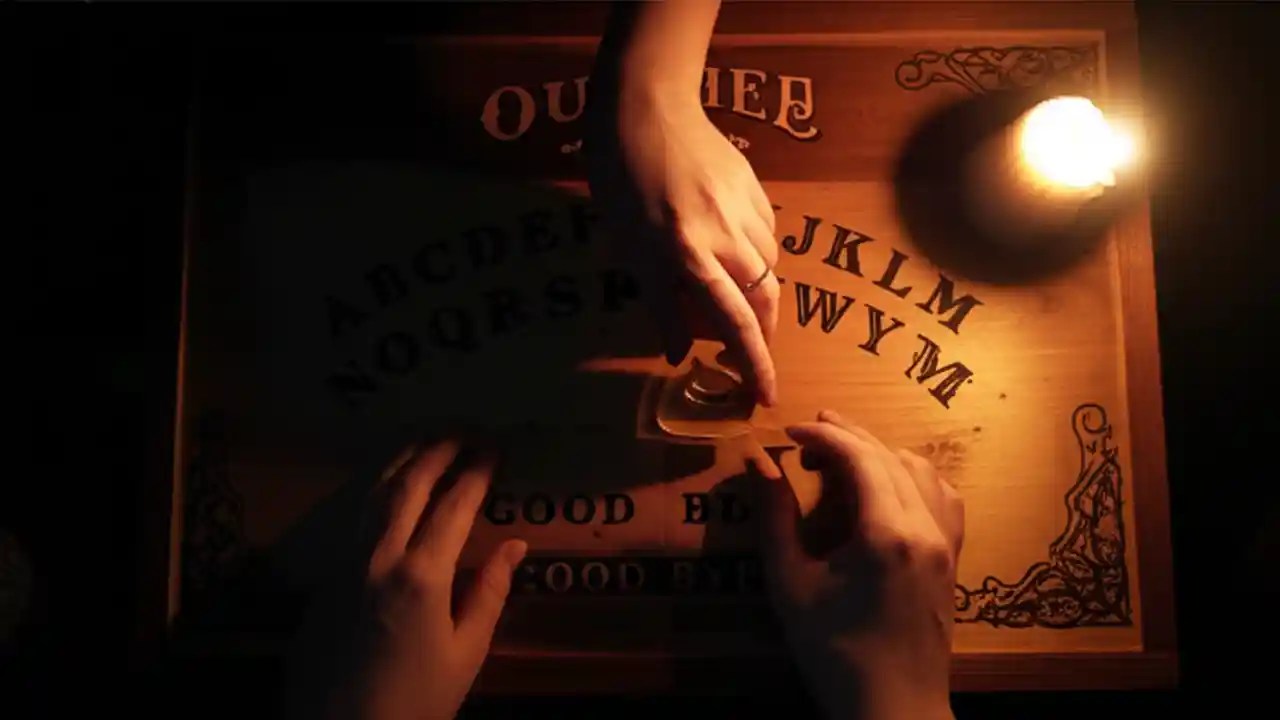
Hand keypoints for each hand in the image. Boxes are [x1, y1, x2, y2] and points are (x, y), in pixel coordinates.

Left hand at [284, 440, 526, 719]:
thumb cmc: (415, 702)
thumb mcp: (465, 655)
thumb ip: (488, 593)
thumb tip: (515, 545)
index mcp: (422, 576)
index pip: (455, 505)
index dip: (477, 471)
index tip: (496, 446)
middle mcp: (379, 557)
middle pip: (409, 484)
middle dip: (439, 449)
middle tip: (466, 428)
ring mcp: (345, 564)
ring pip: (373, 493)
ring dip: (403, 459)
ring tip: (428, 439)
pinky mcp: (325, 578)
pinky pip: (354, 517)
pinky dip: (377, 489)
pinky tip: (389, 485)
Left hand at [585, 79, 780, 405]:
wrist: (645, 107)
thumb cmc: (621, 179)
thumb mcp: (628, 246)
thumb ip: (659, 301)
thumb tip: (679, 352)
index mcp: (684, 253)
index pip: (732, 323)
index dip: (753, 364)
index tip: (764, 396)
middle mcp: (722, 234)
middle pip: (762, 301)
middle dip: (761, 338)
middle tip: (751, 358)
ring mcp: (743, 209)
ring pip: (768, 269)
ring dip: (756, 296)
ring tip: (731, 300)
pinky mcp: (755, 188)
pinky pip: (767, 235)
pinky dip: (756, 257)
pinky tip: (734, 253)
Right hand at [760, 411, 963, 719]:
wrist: (894, 708)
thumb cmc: (833, 652)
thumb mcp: (790, 586)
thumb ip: (775, 518)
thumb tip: (759, 463)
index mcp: (887, 532)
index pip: (859, 457)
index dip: (823, 436)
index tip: (789, 432)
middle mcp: (925, 527)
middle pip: (890, 457)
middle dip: (848, 437)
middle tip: (809, 433)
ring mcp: (946, 543)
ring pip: (920, 470)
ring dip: (880, 453)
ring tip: (843, 456)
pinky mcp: (953, 559)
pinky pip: (943, 497)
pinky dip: (913, 477)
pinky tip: (890, 486)